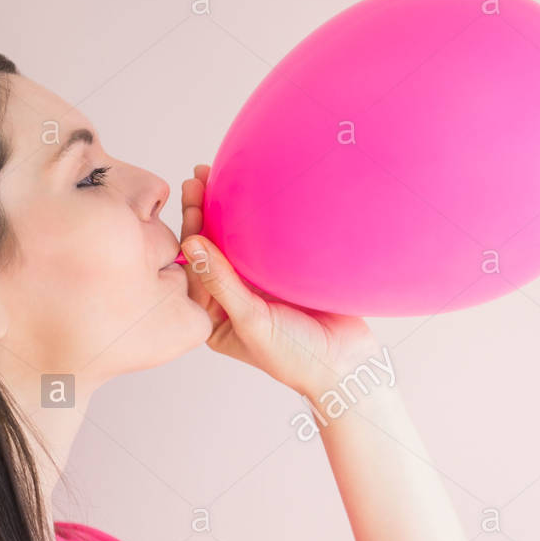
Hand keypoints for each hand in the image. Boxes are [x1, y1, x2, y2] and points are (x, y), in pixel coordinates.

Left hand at [179, 164, 384, 398]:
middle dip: (203, 215)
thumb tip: (191, 242)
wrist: (350, 363)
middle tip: (198, 178)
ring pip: (237, 244)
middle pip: (212, 251)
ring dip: (228, 212)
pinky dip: (259, 221)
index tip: (189, 199)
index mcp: (216, 318)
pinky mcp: (286, 277)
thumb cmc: (298, 356)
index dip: (191, 232)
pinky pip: (267, 246)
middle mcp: (233, 300)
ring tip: (218, 176)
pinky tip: (256, 195)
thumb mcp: (253, 322)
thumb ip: (222, 284)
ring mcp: (260, 287)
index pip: (196, 269)